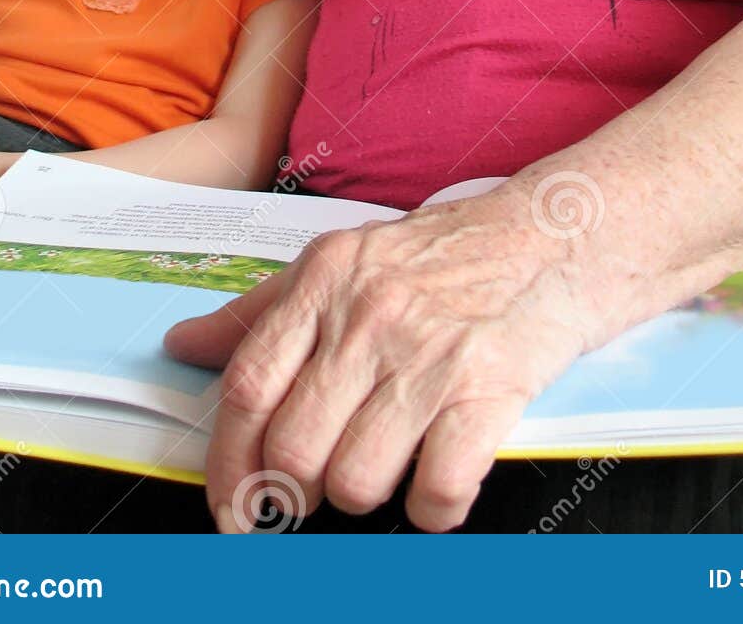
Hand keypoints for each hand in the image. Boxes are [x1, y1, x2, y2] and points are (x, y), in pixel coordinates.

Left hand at [163, 185, 596, 532]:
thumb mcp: (346, 259)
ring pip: (356, 481)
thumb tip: (185, 346)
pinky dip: (433, 506)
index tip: (231, 505)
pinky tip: (441, 475)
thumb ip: (262, 309)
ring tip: (393, 458)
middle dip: (300, 490)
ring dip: (369, 492)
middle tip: (323, 482)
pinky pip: (435, 492)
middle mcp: (370, 315)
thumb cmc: (450, 254)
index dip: (229, 463)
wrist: (558, 235)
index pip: (248, 387)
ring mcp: (430, 354)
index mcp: (326, 279)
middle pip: (294, 449)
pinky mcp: (488, 390)